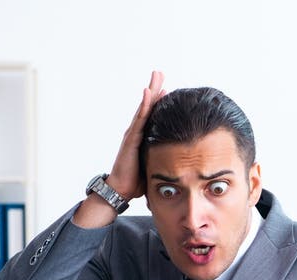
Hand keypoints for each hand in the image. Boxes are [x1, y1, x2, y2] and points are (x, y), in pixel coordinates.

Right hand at [107, 70, 165, 200]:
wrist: (120, 190)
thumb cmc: (135, 181)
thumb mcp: (152, 164)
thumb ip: (160, 157)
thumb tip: (176, 160)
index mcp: (142, 137)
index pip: (151, 115)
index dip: (158, 101)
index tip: (166, 87)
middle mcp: (136, 132)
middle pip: (147, 106)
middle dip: (154, 89)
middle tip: (159, 73)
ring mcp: (132, 134)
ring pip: (143, 108)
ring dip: (150, 91)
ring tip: (156, 75)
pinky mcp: (131, 139)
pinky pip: (139, 119)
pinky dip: (144, 105)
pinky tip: (148, 92)